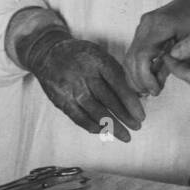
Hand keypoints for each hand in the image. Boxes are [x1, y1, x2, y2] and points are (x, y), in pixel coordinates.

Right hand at [28, 36, 144, 140]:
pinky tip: (103, 131)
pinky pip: (79, 117)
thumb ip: (116, 73)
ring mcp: (71, 88)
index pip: (118, 84)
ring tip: (124, 135)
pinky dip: (92, 126)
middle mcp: (85, 75)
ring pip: (94, 111)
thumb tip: (135, 96)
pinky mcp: (61, 100)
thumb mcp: (100, 55)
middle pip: (108, 100)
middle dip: (124, 116)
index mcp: (98, 61)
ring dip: (111, 126)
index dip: (131, 102)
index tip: (141, 115)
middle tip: (137, 127)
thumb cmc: (82, 56)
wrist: (48, 53)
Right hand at [126, 0, 189, 95]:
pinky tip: (148, 79)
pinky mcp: (143, 30)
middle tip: (151, 93)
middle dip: (139, 79)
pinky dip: (139, 67)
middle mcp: (146, 24)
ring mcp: (142, 26)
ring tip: (149, 89)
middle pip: (132, 57)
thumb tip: (159, 81)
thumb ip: (179, 61)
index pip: (142, 56)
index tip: (154, 90)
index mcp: (159, 26)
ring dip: (136, 75)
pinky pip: (135, 51)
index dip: (145, 77)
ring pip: (130, 56)